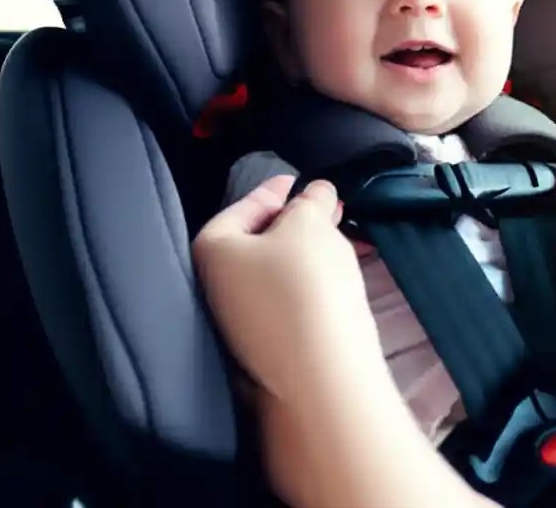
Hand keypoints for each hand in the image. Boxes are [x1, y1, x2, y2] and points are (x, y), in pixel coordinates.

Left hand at [194, 175, 377, 399]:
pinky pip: (291, 298)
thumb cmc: (305, 286)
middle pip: (258, 240)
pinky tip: (341, 274)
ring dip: (309, 250)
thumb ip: (311, 201)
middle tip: (328, 206)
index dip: (273, 190)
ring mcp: (242, 321)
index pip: (242, 207)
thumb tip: (316, 192)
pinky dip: (313, 279)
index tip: (295, 179)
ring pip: (277, 271)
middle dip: (296, 221)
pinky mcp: (272, 345)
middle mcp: (218, 287)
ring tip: (343, 236)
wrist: (321, 374)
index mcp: (212, 250)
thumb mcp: (309, 225)